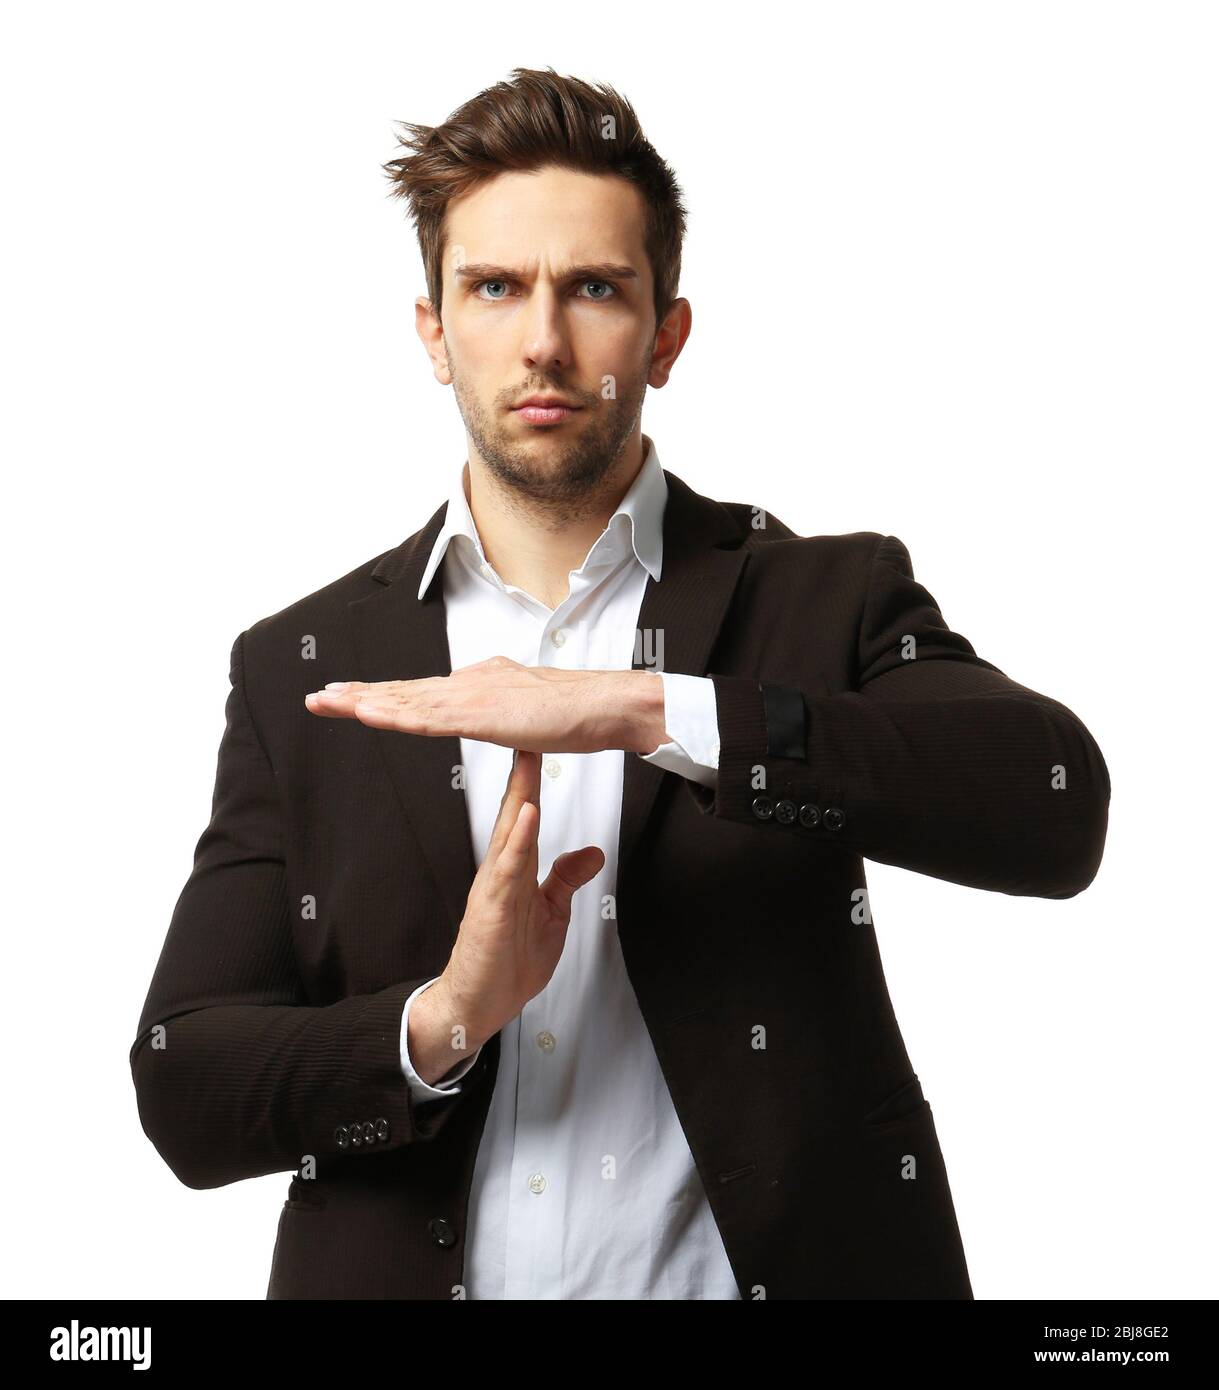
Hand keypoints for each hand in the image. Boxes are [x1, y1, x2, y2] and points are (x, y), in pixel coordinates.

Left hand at [304, 655, 668, 754]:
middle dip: (358, 694)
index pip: (422, 692)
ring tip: (327, 702)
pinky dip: (393, 715)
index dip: (384, 695)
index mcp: (481, 682)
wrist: (605, 705)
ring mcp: (474, 695)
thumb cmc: (578, 712)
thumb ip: (502, 712)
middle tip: (319, 697)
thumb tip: (490, 715)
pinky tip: (367, 713)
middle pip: (404, 690)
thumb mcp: (527, 713)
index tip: (351, 698)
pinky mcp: (482, 713)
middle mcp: (471, 682)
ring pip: (407, 700)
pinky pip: (428, 717)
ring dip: (363, 701)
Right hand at [409, 749, 603, 1077]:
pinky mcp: (490, 910)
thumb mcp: (550, 916)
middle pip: (513, 815)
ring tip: (528, 763)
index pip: (525, 817)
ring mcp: (493, 889)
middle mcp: (501, 873)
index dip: (532, 782)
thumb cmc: (506, 963)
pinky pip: (506, 870)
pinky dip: (517, 841)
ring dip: (520, 797)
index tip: (539, 745)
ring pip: (508, 835)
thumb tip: (591, 852)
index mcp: (514, 871)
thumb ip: (565, 881)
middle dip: (522, 774)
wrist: (477, 1004)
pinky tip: (528, 818)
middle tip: (528, 733)